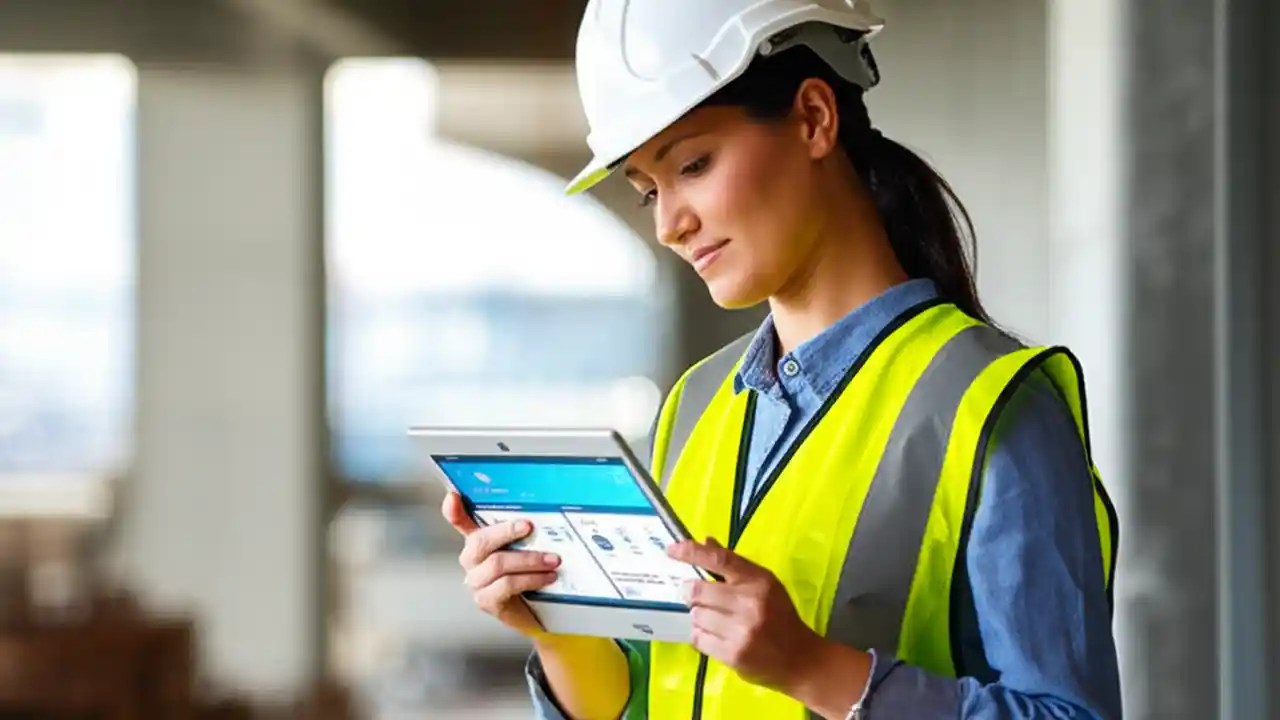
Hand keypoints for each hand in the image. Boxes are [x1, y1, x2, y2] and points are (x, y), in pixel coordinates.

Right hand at [441, 492, 560, 637]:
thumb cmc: (527, 573)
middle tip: (529, 527)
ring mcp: (476, 581)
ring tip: (553, 560)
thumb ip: (526, 531)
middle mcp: (471, 560)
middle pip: (480, 541)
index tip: (453, 497)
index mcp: (477, 541)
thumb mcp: (525, 548)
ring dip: (529, 560)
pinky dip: (530, 579)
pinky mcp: (485, 600)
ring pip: (498, 564)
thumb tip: (543, 514)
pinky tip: (546, 578)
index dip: (453, 511)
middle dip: (506, 531)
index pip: (459, 522)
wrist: (532, 612)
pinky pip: (507, 585)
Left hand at [667, 537, 825, 692]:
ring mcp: (741, 630)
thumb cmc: (780, 616)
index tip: (672, 550)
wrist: (800, 658)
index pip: (718, 559)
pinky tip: (717, 636)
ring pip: (696, 615)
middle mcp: (749, 603)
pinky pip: (698, 638)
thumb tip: (706, 542)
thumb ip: (734, 566)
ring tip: (716, 622)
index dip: (691, 552)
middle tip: (696, 597)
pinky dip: (702, 636)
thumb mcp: (764, 585)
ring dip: (699, 617)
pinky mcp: (733, 654)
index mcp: (758, 580)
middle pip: (698, 590)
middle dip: (691, 593)